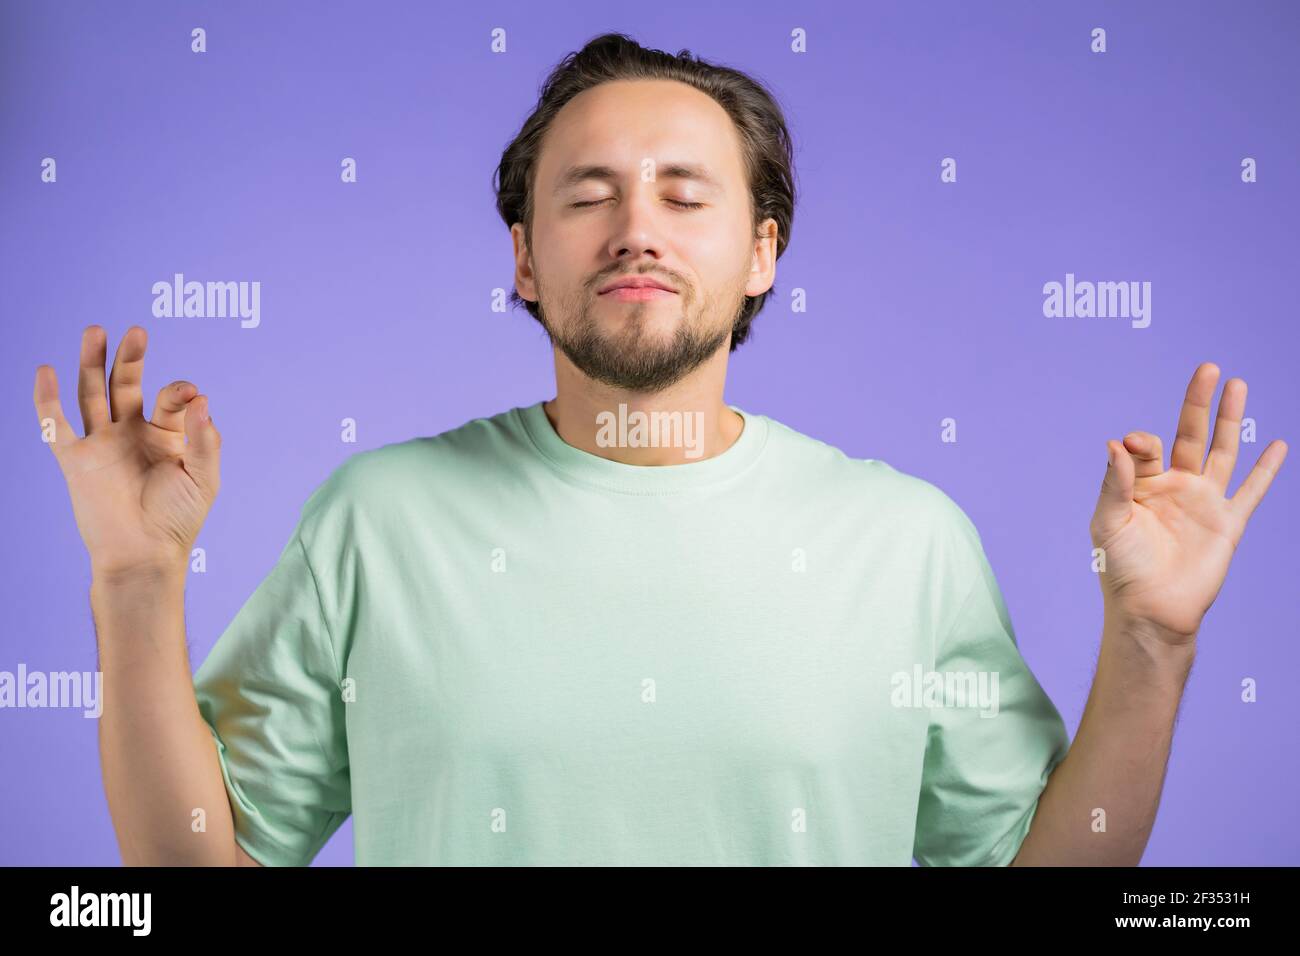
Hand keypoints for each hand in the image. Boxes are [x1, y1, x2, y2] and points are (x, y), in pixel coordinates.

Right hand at [33, 325, 221, 580]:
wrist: (143, 554)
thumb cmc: (178, 520)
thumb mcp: (203, 478)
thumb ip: (205, 440)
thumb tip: (201, 398)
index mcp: (165, 435)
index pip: (169, 400)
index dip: (178, 392)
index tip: (189, 394)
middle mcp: (132, 433)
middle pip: (126, 385)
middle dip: (130, 359)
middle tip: (137, 332)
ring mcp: (102, 444)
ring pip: (92, 394)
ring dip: (92, 363)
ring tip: (95, 331)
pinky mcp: (76, 460)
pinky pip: (56, 425)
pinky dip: (47, 400)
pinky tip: (45, 370)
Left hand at [1089, 363, 1286, 645]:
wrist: (1151, 609)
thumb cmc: (1121, 568)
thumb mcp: (1108, 522)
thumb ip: (1114, 483)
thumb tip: (1116, 443)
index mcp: (1140, 484)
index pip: (1146, 447)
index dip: (1141, 441)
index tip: (1133, 444)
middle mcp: (1174, 486)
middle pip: (1190, 434)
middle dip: (1198, 402)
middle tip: (1207, 368)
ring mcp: (1203, 501)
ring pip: (1222, 451)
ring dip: (1230, 419)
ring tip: (1238, 384)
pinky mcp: (1228, 522)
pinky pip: (1251, 490)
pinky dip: (1266, 469)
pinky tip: (1276, 444)